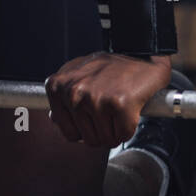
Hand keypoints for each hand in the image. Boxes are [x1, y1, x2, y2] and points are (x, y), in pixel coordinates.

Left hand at [45, 52, 171, 147]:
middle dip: (103, 131)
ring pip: (106, 140)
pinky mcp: (118, 104)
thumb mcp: (78, 74)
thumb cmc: (110, 68)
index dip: (86, 129)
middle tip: (110, 110)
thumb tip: (54, 119)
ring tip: (118, 107)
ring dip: (116, 129)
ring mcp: (95, 98)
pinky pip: (123, 135)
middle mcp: (73, 92)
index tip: (95, 114)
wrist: (141, 55)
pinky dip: (130, 127)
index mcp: (57, 86)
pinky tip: (130, 108)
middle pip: (89, 139)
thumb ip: (62, 97)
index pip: (69, 132)